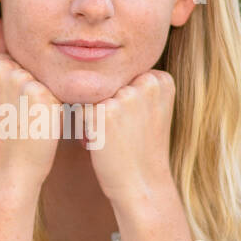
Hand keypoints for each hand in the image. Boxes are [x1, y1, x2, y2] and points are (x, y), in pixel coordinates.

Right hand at [0, 17, 61, 192]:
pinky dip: (59, 107)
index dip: (24, 85)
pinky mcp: (39, 92)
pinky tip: (45, 123)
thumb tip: (2, 20)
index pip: (19, 58)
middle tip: (24, 115)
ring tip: (33, 120)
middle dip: (37, 88)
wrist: (11, 168)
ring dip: (50, 97)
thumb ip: (3, 57)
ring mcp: (19, 78)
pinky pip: (61, 90)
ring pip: (49, 77)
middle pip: (35, 65)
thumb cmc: (8, 131)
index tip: (16, 107)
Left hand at [85, 69, 175, 207]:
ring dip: (92, 116)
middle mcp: (146, 82)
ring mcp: (126, 96)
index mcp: (161, 79)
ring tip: (110, 138)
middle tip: (120, 133)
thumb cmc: (141, 147)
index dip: (120, 100)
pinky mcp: (104, 112)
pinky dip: (82, 127)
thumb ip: (136, 84)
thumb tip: (97, 56)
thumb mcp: (150, 109)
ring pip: (91, 95)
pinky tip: (98, 142)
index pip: (122, 76)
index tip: (133, 123)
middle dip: (105, 107)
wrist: (141, 183)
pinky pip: (79, 109)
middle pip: (107, 83)